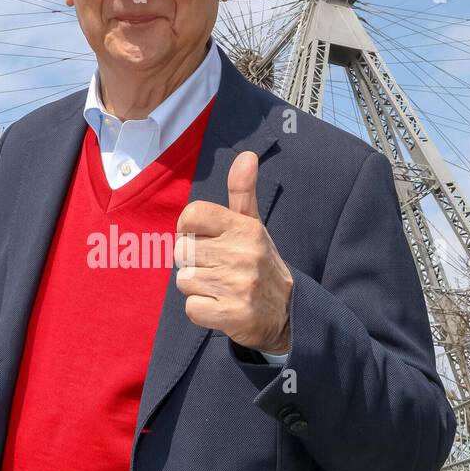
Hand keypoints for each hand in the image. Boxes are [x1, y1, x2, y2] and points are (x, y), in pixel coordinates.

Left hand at [175, 151, 291, 352]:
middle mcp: (242, 254)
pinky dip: (202, 310)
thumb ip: (243, 191)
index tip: (202, 238)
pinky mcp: (232, 315)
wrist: (287, 312)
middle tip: (217, 269)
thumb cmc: (260, 263)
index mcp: (244, 228)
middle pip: (182, 251)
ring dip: (197, 287)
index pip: (192, 215)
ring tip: (221, 287)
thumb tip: (246, 155)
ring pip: (184, 280)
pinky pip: (191, 308)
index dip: (188, 228)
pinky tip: (221, 306)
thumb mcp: (252, 225)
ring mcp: (238, 286)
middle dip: (194, 262)